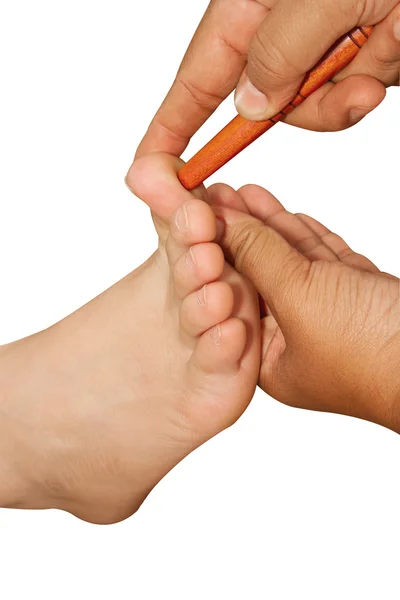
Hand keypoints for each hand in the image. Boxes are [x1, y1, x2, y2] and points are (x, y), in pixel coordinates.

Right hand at [136, 0, 399, 158]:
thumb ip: (278, 52)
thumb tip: (248, 105)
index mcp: (252, 2)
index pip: (196, 77)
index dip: (169, 129)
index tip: (150, 171)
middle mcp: (278, 26)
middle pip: (256, 104)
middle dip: (294, 110)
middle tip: (347, 79)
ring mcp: (316, 46)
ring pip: (304, 110)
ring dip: (341, 96)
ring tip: (382, 46)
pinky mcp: (352, 58)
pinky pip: (342, 100)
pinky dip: (365, 89)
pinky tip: (392, 46)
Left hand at [210, 183, 399, 432]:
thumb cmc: (372, 352)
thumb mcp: (300, 298)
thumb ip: (260, 255)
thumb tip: (222, 219)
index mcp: (270, 358)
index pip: (233, 294)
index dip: (215, 251)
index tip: (199, 215)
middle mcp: (296, 341)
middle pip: (260, 276)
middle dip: (242, 233)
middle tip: (217, 193)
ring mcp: (331, 318)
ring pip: (294, 265)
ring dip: (272, 228)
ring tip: (245, 191)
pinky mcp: (360, 298)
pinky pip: (326, 263)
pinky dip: (308, 238)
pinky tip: (286, 215)